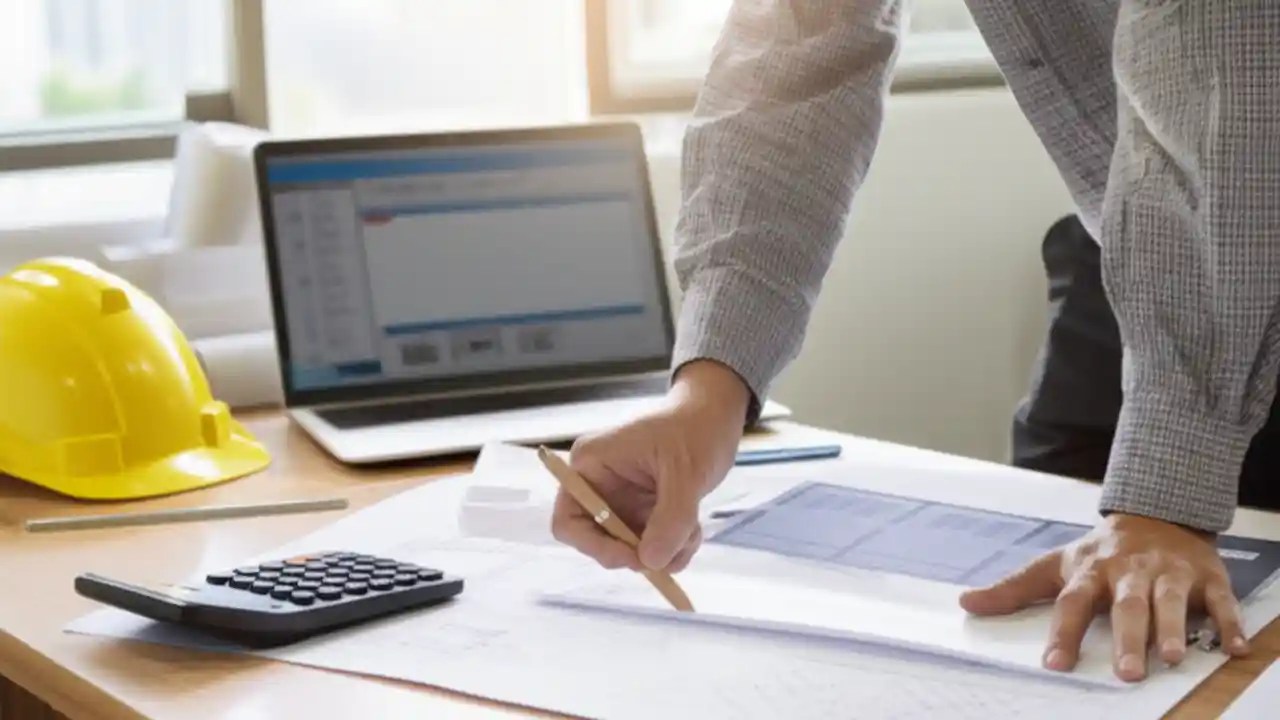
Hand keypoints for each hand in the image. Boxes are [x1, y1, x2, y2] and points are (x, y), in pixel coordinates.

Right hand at [551, 360, 749, 571]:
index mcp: (592, 465)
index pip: (568, 521)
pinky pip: (651, 547)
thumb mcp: (684, 472)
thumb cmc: (694, 429)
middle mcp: (600, 487)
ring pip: (630, 550)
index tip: (632, 556)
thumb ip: (669, 518)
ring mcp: (623, 502)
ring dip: (663, 553)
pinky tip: (694, 530)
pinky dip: (674, 548)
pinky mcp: (644, 512)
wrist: (717, 416)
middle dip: (635, 553)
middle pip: (597, 542)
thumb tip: (651, 562)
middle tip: (668, 554)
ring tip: (692, 532)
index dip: (593, 546)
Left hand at [959, 513, 1248, 681]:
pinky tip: (1233, 646)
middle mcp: (1129, 571)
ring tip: (1174, 657)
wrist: (1155, 512)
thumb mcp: (1054, 565)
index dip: (1062, 632)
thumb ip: (1013, 589)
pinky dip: (1229, 622)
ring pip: (1170, 600)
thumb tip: (967, 603)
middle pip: (1127, 605)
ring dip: (1173, 628)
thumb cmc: (1101, 553)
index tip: (1054, 663)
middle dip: (1128, 637)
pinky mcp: (1205, 575)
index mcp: (1091, 571)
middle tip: (1126, 673)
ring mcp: (1168, 572)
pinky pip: (1219, 600)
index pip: (1072, 603)